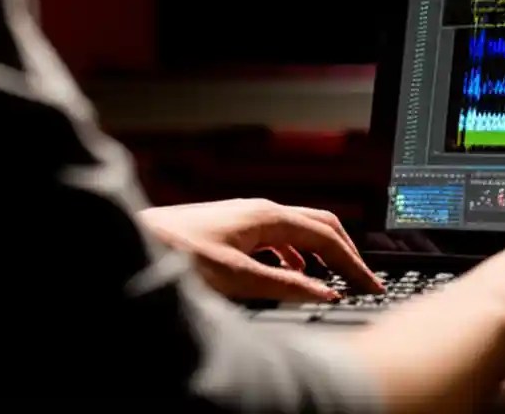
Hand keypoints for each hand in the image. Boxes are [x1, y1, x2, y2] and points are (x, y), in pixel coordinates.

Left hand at [138, 198, 381, 300]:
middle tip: (362, 279)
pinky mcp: (235, 229)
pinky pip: (281, 238)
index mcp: (268, 216)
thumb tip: (324, 293)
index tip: (370, 285)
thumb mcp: (235, 276)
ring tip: (335, 279)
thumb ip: (284, 286)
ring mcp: (248, 218)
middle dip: (346, 252)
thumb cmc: (175, 252)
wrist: (134, 239)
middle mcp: (262, 210)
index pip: (327, 237)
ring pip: (301, 231)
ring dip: (323, 254)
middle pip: (321, 225)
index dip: (353, 263)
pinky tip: (294, 274)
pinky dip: (299, 256)